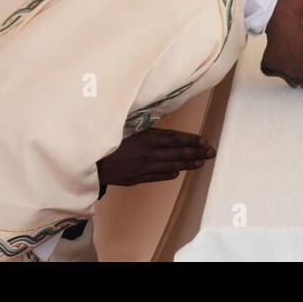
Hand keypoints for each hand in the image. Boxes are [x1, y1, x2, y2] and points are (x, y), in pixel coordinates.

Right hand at [96, 129, 215, 187]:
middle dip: (196, 152)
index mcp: (147, 137)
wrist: (91, 160)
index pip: (175, 138)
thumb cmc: (109, 140)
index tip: (204, 140)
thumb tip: (160, 123)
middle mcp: (148, 152)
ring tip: (200, 163)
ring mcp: (144, 166)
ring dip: (187, 164)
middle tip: (211, 152)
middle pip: (177, 152)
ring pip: (171, 165)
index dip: (191, 140)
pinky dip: (168, 175)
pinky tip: (178, 173)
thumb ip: (145, 127)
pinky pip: (156, 176)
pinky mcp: (136, 177)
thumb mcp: (128, 127)